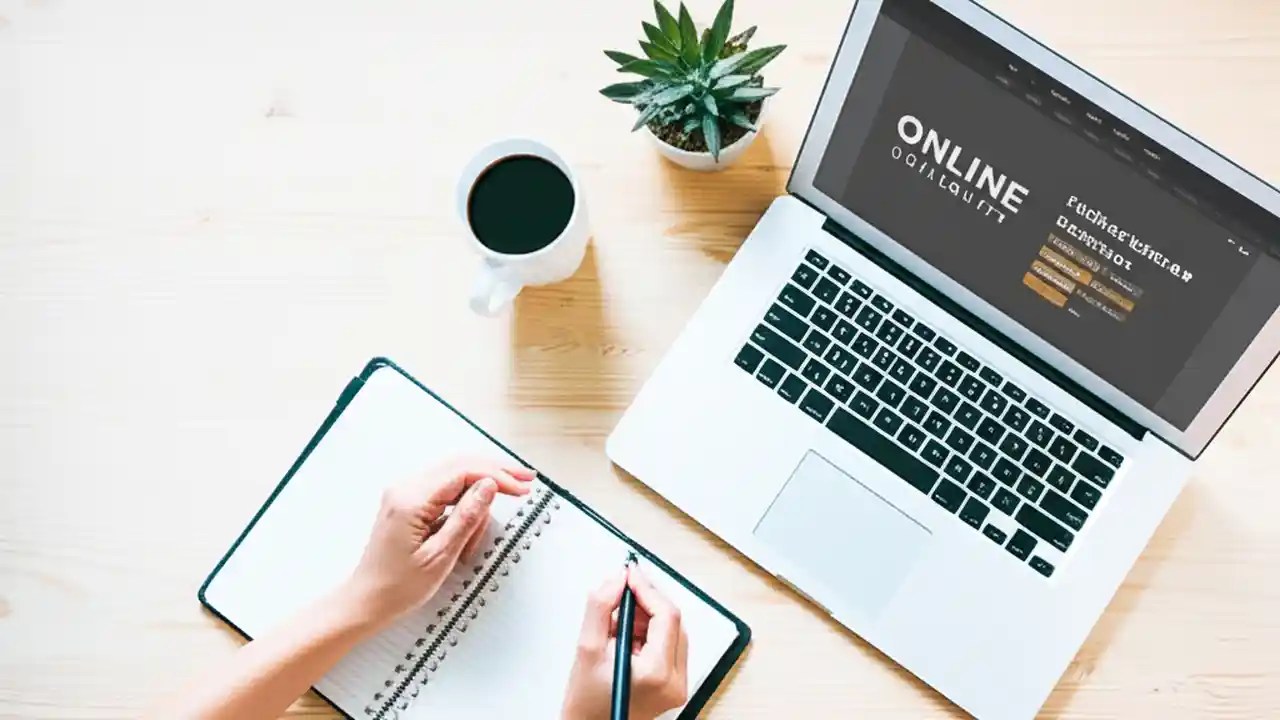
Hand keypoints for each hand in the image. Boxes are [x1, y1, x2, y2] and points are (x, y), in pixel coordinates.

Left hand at [341, 456, 534, 627]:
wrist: (367, 600)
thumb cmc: (398, 586)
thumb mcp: (440, 555)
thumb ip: (467, 517)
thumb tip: (489, 485)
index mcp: (411, 499)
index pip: (463, 472)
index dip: (497, 476)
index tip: (521, 488)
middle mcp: (405, 488)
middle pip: (459, 464)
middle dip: (494, 472)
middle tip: (525, 481)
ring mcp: (405, 493)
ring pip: (454, 476)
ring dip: (478, 492)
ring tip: (481, 532)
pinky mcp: (408, 502)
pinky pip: (444, 491)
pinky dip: (464, 502)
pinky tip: (472, 523)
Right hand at [561, 566, 688, 719]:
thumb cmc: (586, 703)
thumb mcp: (587, 648)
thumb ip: (600, 607)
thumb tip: (617, 580)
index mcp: (657, 673)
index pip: (666, 615)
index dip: (647, 588)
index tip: (630, 574)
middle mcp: (674, 681)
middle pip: (673, 621)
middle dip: (647, 602)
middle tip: (621, 592)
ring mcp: (677, 685)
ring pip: (672, 631)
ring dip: (647, 617)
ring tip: (616, 620)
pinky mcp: (673, 685)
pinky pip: (668, 646)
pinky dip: (649, 633)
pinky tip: (625, 635)